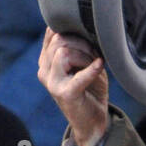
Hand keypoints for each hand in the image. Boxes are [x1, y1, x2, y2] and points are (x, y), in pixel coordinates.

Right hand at [38, 28, 109, 145]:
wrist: (93, 121)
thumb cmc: (91, 89)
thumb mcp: (83, 63)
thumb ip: (77, 46)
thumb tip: (81, 24)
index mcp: (46, 61)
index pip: (53, 33)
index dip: (73, 31)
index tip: (89, 39)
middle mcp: (44, 71)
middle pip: (60, 41)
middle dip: (83, 43)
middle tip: (96, 54)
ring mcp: (52, 83)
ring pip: (65, 53)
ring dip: (87, 56)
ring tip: (96, 65)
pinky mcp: (65, 94)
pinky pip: (78, 76)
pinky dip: (91, 69)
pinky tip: (100, 65)